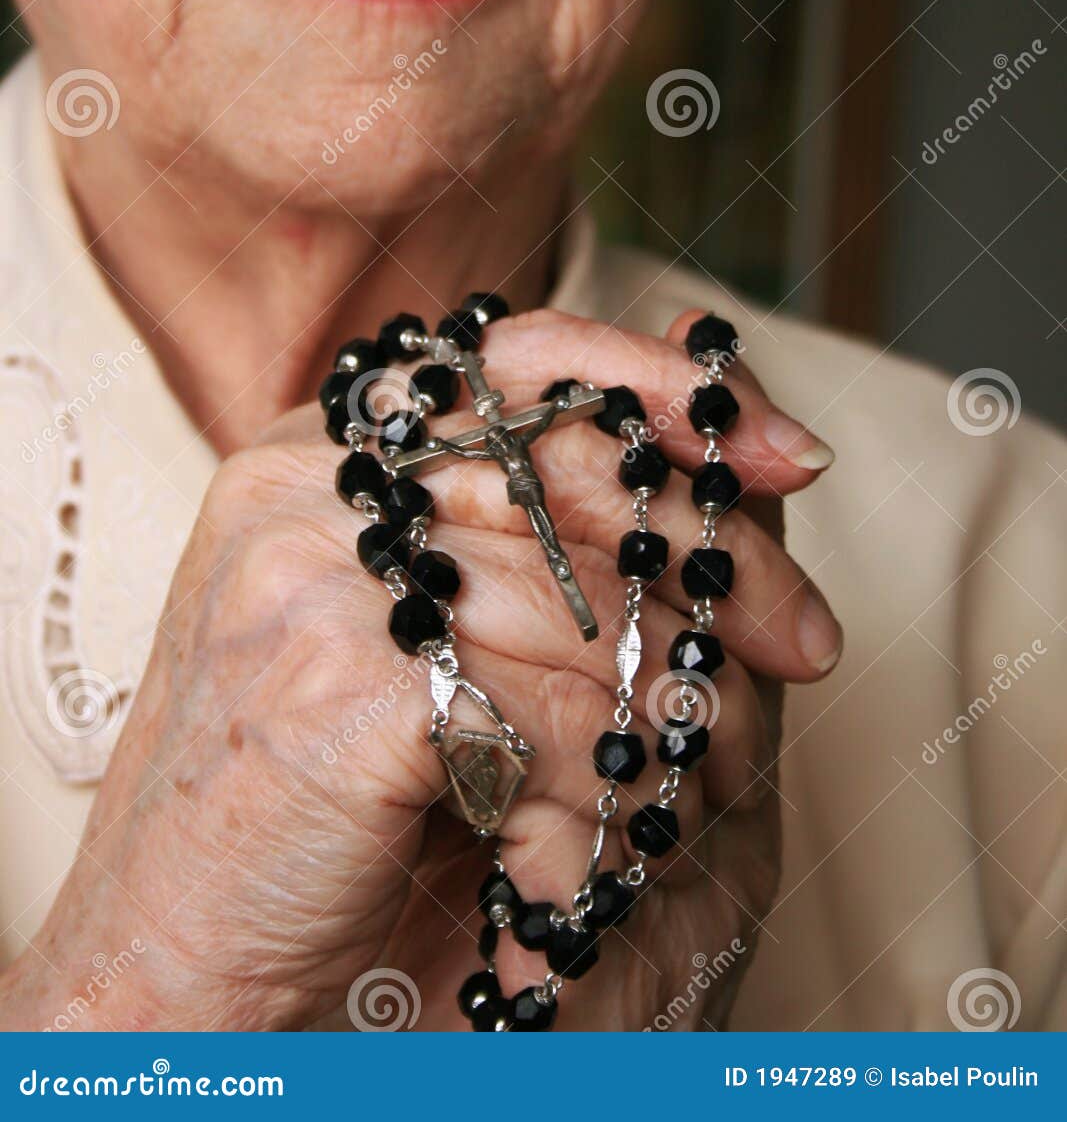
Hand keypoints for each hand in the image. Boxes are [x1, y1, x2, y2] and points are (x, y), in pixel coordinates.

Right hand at [0, 308, 839, 1031]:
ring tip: (690, 809)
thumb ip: (568, 526)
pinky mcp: (332, 679)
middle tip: (804, 644)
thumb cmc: (317, 811)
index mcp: (333, 450)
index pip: (525, 357)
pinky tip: (566, 870)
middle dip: (720, 557)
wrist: (170, 978)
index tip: (784, 453)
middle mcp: (311, 480)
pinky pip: (549, 718)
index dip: (666, 389)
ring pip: (585, 609)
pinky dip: (595, 809)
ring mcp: (309, 567)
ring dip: (674, 722)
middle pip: (578, 468)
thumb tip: (711, 374)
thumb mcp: (454, 646)